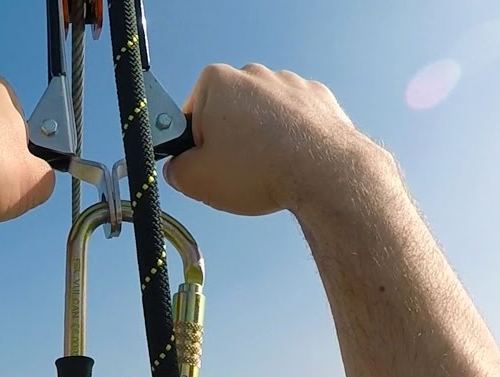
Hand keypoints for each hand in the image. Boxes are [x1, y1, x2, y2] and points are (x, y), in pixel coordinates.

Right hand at [165, 64, 387, 215]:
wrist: (323, 172)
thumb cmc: (259, 170)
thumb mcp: (196, 180)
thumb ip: (176, 170)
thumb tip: (178, 168)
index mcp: (216, 82)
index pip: (191, 115)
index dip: (196, 146)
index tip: (208, 165)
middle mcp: (253, 74)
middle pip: (228, 113)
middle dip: (230, 140)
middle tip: (237, 172)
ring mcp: (289, 82)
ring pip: (263, 116)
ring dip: (262, 139)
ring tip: (269, 170)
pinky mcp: (317, 98)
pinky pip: (295, 120)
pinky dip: (292, 138)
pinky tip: (293, 160)